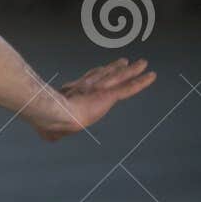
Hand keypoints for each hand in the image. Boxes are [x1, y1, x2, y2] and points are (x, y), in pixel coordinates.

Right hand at [30, 58, 155, 140]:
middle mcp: (87, 88)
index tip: (101, 70)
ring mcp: (99, 90)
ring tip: (143, 63)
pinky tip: (151, 76)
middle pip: (105, 75)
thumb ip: (52, 132)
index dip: (95, 74)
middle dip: (114, 68)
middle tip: (124, 62)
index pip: (87, 81)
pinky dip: (142, 82)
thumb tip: (50, 138)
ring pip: (119, 78)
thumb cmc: (49, 123)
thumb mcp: (50, 130)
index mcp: (73, 94)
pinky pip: (129, 88)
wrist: (56, 116)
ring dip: (132, 71)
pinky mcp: (110, 95)